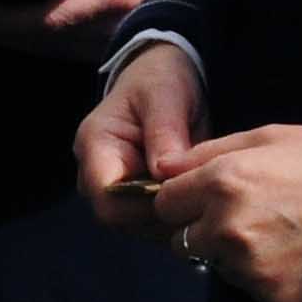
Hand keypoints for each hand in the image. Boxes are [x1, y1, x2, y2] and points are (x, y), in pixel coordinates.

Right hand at [78, 41, 207, 232]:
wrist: (163, 75)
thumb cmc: (160, 78)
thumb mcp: (165, 95)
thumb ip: (164, 132)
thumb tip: (164, 174)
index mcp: (95, 146)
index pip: (107, 201)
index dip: (144, 208)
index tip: (184, 195)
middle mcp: (97, 174)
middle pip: (122, 219)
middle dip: (163, 215)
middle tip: (204, 201)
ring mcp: (116, 188)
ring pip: (139, 226)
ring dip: (173, 218)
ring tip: (207, 198)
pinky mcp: (135, 196)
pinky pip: (154, 220)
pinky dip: (178, 214)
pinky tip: (202, 199)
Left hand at [156, 124, 301, 301]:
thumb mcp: (267, 137)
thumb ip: (207, 153)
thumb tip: (163, 169)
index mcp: (222, 182)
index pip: (164, 204)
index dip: (183, 199)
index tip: (204, 197)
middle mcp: (228, 229)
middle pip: (183, 241)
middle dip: (204, 229)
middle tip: (248, 215)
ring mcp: (251, 268)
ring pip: (216, 266)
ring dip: (233, 254)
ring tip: (278, 232)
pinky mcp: (274, 298)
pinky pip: (250, 288)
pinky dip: (264, 276)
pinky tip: (294, 253)